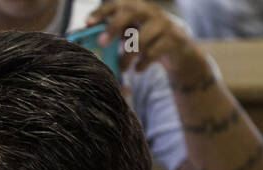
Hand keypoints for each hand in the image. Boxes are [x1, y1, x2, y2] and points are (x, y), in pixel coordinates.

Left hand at [88, 1, 202, 78]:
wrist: (178, 51)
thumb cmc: (146, 41)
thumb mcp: (129, 34)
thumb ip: (111, 34)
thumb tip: (84, 40)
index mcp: (136, 8)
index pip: (118, 4)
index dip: (102, 12)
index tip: (87, 22)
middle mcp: (150, 12)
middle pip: (131, 11)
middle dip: (113, 26)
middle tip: (101, 42)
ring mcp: (163, 24)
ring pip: (141, 38)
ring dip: (127, 56)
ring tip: (122, 68)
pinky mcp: (173, 40)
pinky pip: (153, 53)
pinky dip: (142, 64)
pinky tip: (138, 69)